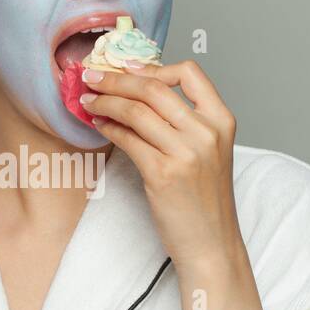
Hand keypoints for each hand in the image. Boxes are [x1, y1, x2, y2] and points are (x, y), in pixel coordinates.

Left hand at [79, 59, 243, 272]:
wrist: (211, 242)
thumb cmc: (205, 198)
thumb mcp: (209, 151)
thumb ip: (186, 120)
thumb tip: (140, 89)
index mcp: (222, 120)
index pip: (189, 73)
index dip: (154, 66)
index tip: (127, 68)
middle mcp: (206, 132)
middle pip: (153, 88)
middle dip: (115, 79)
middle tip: (92, 77)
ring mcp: (186, 153)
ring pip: (135, 111)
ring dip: (104, 102)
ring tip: (88, 101)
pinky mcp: (163, 174)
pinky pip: (127, 139)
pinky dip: (108, 128)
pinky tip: (98, 126)